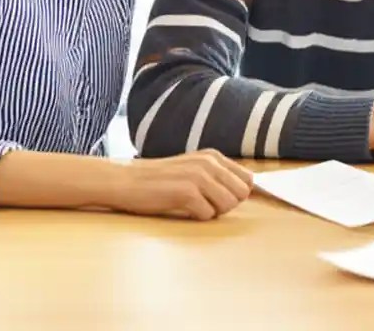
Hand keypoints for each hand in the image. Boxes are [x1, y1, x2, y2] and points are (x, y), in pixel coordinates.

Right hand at [109, 149, 253, 220]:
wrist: (125, 181)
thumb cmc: (158, 180)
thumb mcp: (192, 169)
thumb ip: (216, 176)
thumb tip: (243, 193)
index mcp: (213, 156)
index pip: (248, 179)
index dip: (236, 194)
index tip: (218, 198)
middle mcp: (209, 163)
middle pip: (242, 194)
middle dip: (227, 205)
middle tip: (204, 204)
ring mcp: (198, 176)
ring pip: (228, 205)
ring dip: (212, 212)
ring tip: (192, 206)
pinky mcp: (186, 192)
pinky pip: (208, 215)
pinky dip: (197, 217)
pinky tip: (181, 210)